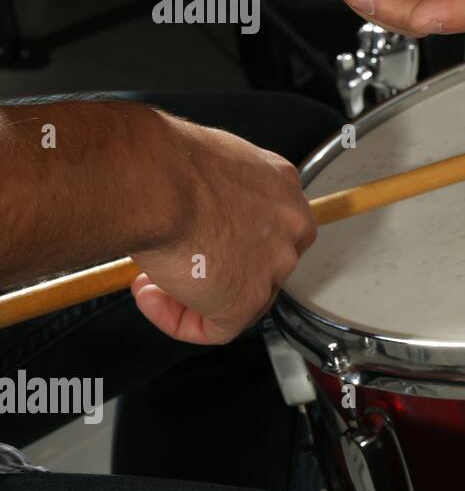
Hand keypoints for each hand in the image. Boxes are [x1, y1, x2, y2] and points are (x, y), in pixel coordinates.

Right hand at [129, 115, 316, 344]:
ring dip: (195, 295)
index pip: (270, 223)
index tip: (197, 235)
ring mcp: (273, 265)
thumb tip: (193, 204)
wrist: (154, 179)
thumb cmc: (165, 161)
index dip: (231, 238)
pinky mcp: (246, 300)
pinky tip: (149, 297)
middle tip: (176, 262)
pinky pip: (217, 329)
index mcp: (280, 184)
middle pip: (262, 260)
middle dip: (217, 267)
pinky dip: (179, 321)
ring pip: (243, 296)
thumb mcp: (203, 161)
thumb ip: (213, 190)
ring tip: (151, 280)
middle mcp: (288, 224)